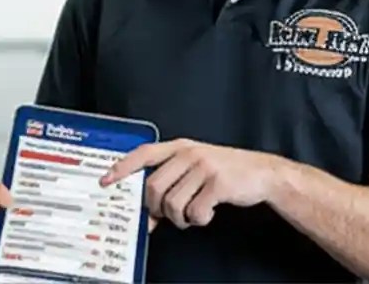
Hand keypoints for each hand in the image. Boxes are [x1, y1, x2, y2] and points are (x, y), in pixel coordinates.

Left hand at [101, 139, 282, 228]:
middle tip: (171, 214)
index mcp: (181, 147)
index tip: (106, 181)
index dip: (123, 167)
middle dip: (158, 209)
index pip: (144, 153)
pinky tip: (208, 214)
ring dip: (180, 218)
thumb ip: (173, 183)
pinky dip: (200, 220)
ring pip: (172, 204)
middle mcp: (189, 154)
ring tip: (193, 214)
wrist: (262, 173)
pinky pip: (195, 212)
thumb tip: (149, 216)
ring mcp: (204, 167)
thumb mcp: (197, 168)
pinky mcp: (218, 183)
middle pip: (153, 187)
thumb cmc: (226, 172)